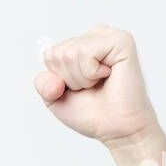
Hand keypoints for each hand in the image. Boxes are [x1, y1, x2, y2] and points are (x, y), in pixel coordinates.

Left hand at [34, 25, 165, 165]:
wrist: (115, 128)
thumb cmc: (92, 113)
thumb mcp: (55, 99)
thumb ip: (43, 84)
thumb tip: (52, 76)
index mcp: (80, 44)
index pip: (50, 55)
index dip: (58, 79)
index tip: (78, 88)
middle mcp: (95, 36)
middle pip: (58, 53)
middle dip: (70, 79)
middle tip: (92, 87)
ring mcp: (108, 36)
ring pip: (70, 53)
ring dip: (81, 78)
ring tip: (99, 83)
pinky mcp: (121, 40)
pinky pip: (86, 52)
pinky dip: (91, 73)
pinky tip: (107, 75)